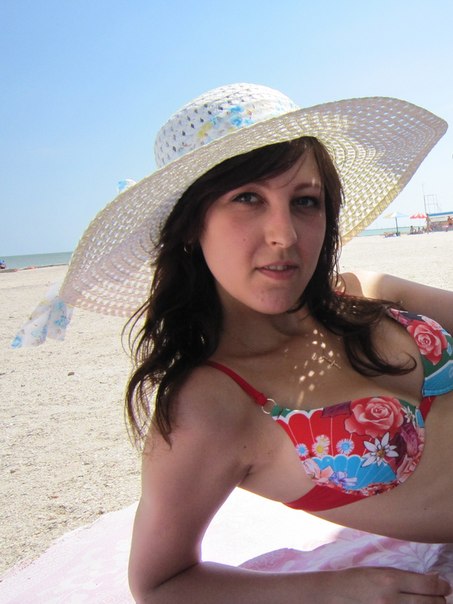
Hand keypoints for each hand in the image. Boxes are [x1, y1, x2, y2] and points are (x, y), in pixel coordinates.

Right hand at [318, 567, 450, 602]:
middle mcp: (391, 599)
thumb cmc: (358, 579)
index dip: (441, 585)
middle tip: (440, 596)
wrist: (335, 595)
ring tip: (430, 603)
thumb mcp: (380, 571)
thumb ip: (405, 575)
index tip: (444, 585)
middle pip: (431, 603)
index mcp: (390, 579)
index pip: (428, 585)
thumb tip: (433, 579)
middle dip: (440, 599)